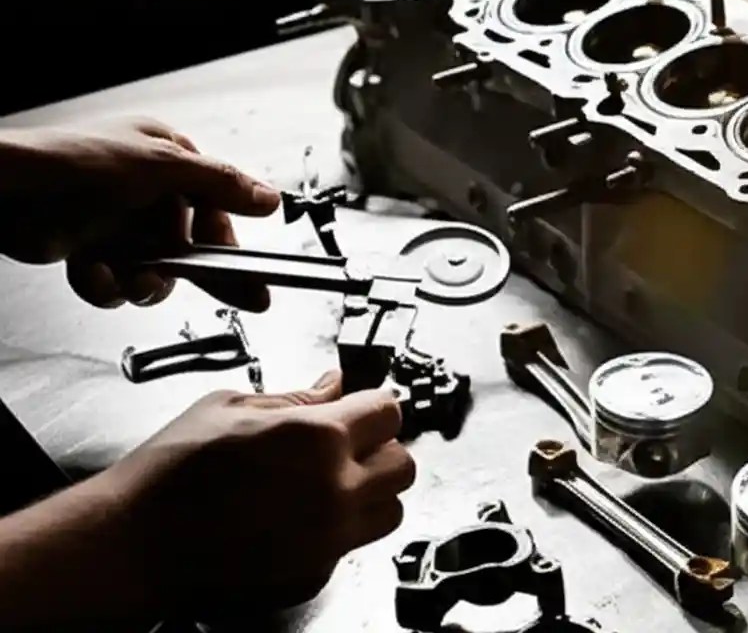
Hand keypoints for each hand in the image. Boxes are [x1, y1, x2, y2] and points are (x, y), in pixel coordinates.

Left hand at [0, 118, 280, 310]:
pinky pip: (116, 281)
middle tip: (239, 298)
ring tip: (133, 280)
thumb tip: (270, 200)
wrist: (7, 192)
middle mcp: (146, 190)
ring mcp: (117, 221)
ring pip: (154, 270)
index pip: (216, 207)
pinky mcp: (90, 249)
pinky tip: (94, 272)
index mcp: (168, 158)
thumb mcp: (164, 166)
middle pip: (189, 245)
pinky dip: (106, 285)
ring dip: (145, 282)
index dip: (229, 242)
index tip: (252, 273)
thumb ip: (221, 184)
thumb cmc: (76, 162)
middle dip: (190, 270)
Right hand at [100, 371, 414, 616]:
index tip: (362, 408)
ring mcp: (328, 540)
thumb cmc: (168, 477)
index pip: (390, 411)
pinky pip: (350, 547)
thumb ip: (295, 397)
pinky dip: (336, 531)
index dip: (374, 406)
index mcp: (318, 438)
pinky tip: (297, 519)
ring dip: (370, 493)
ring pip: (390, 511)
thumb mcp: (229, 407)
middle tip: (349, 446)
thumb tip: (333, 385)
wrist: (131, 546)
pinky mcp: (315, 575)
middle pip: (404, 464)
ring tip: (330, 484)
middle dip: (381, 450)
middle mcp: (335, 491)